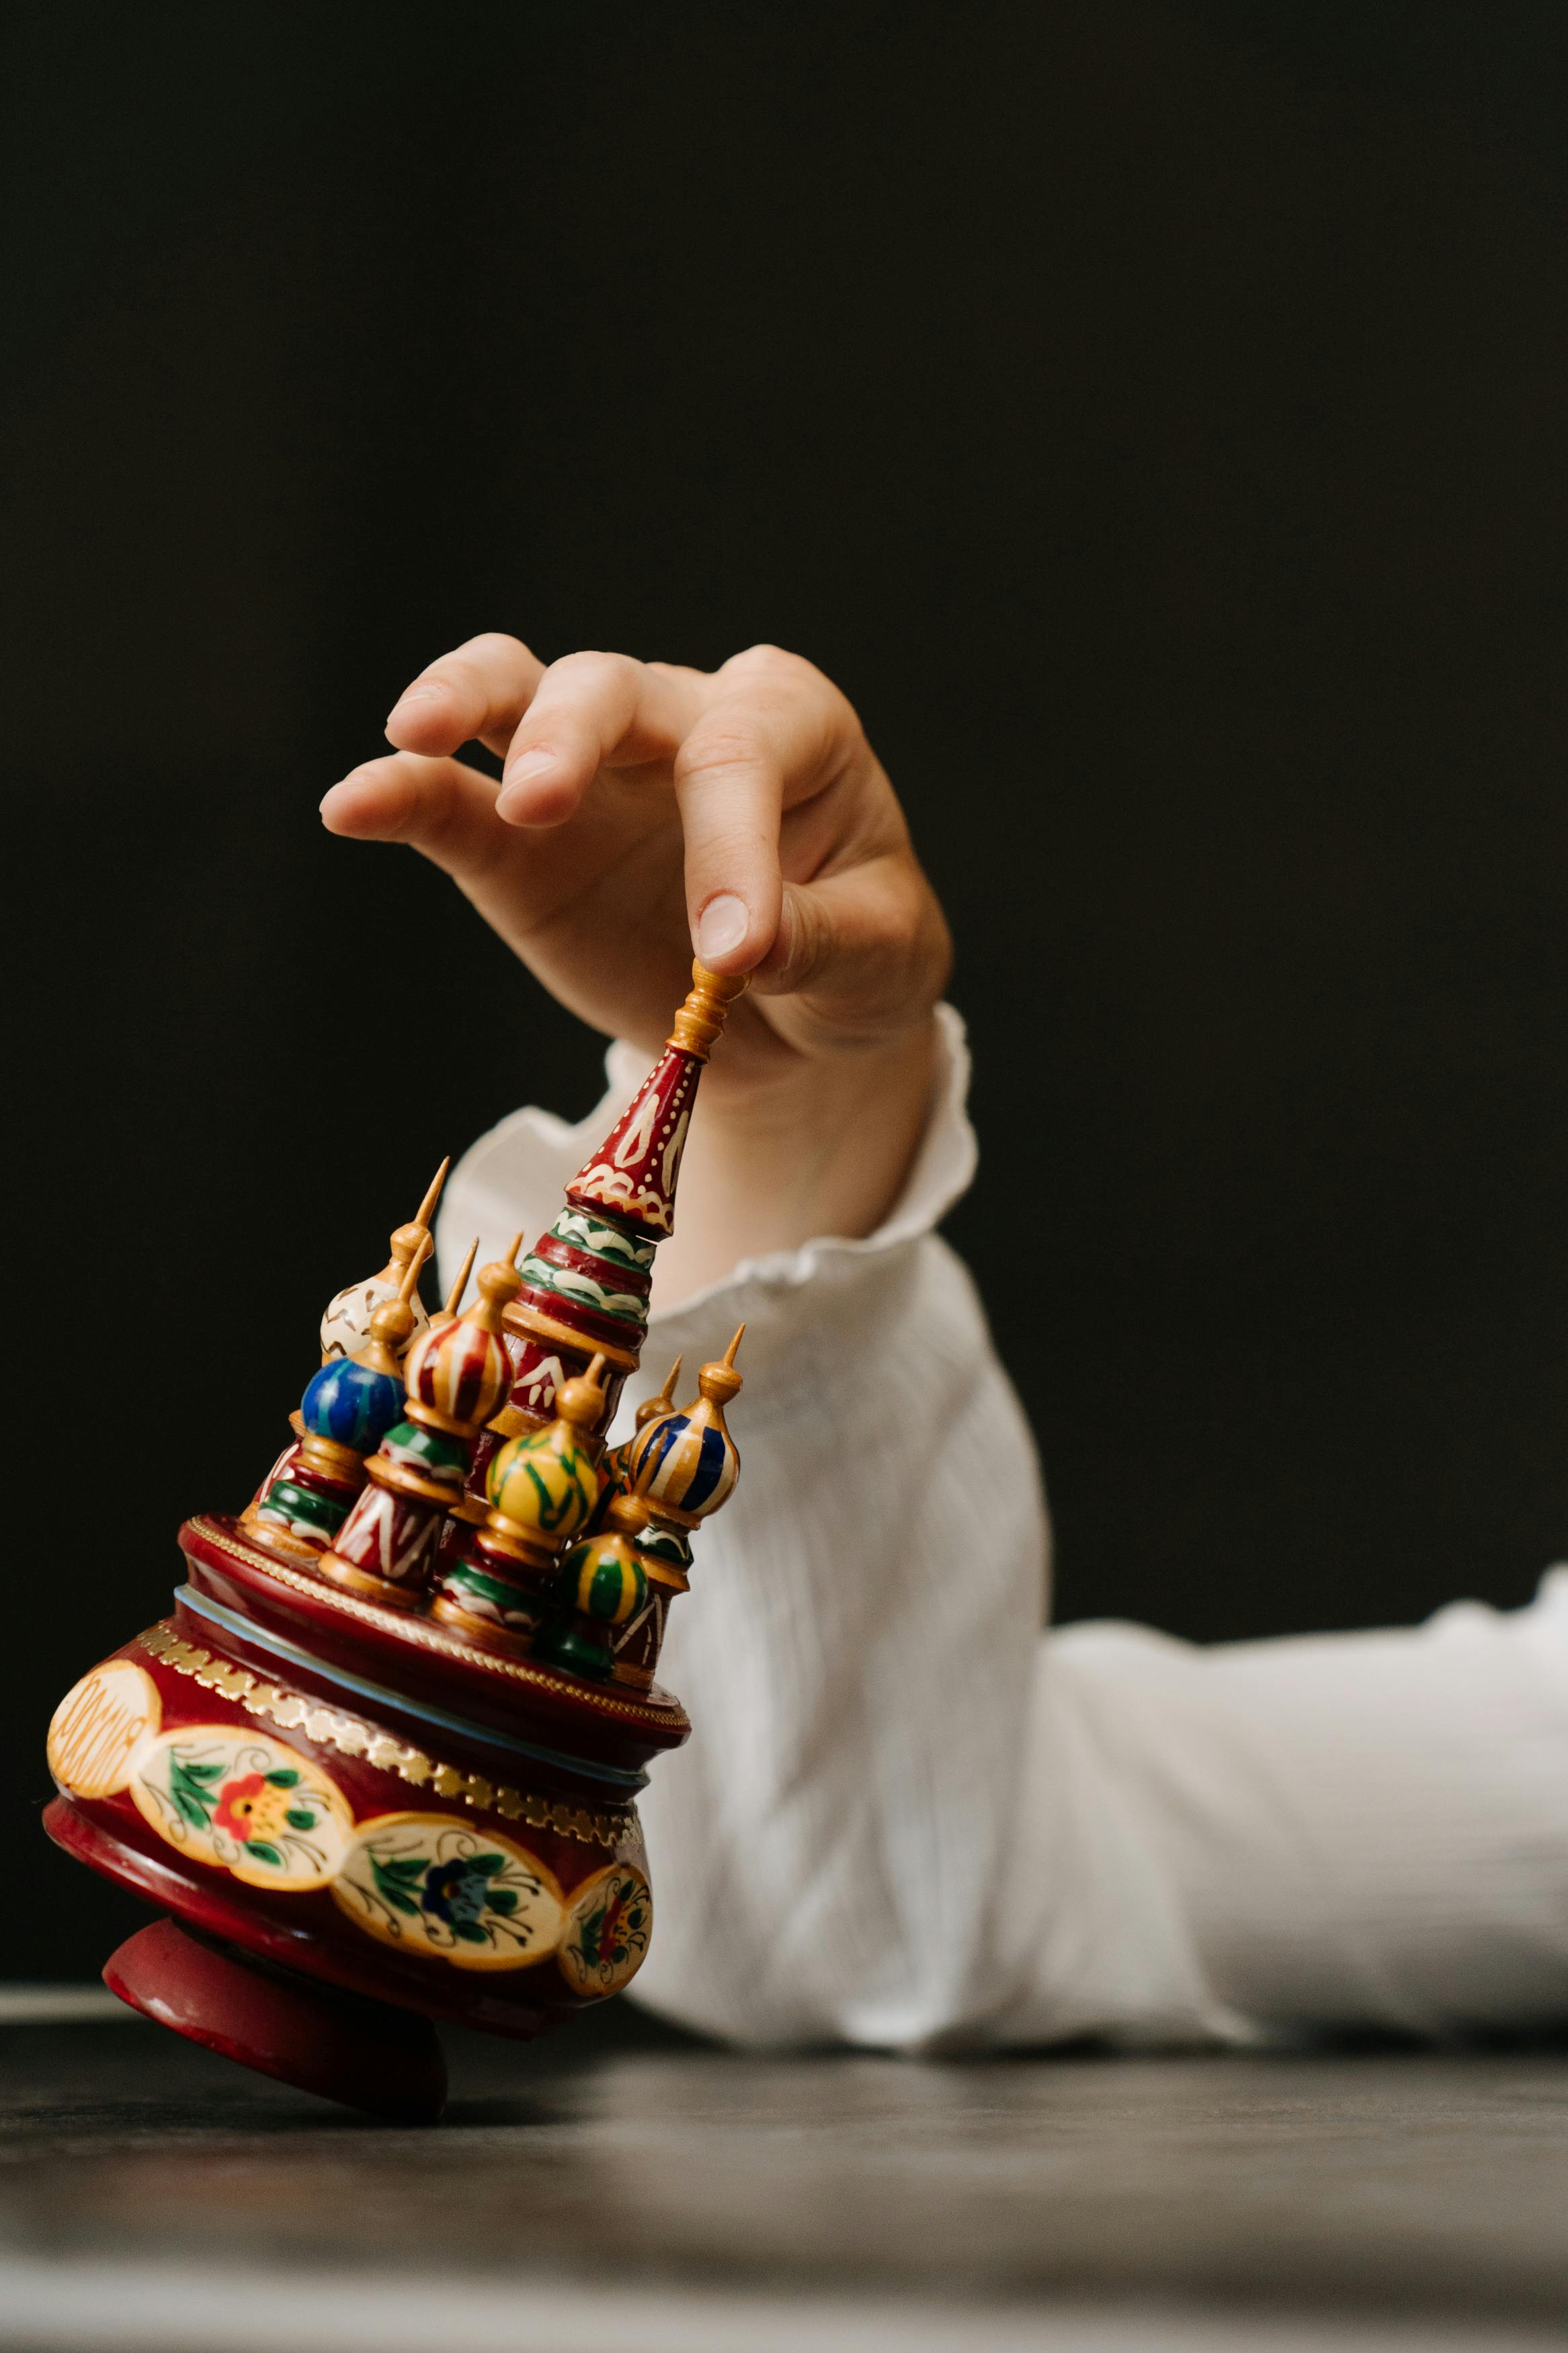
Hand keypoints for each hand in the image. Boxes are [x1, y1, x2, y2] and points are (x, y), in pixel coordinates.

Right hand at [320, 636, 952, 1292]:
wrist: (801, 1015)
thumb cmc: (856, 952)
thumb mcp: (883, 956)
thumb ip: (822, 939)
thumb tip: (742, 949)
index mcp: (791, 725)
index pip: (742, 753)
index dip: (732, 848)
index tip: (733, 956)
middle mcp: (681, 719)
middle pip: (610, 686)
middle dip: (569, 733)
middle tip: (541, 801)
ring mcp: (589, 771)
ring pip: (515, 691)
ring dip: (463, 704)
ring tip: (415, 737)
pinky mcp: (516, 841)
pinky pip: (449, 801)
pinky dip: (397, 793)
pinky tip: (350, 803)